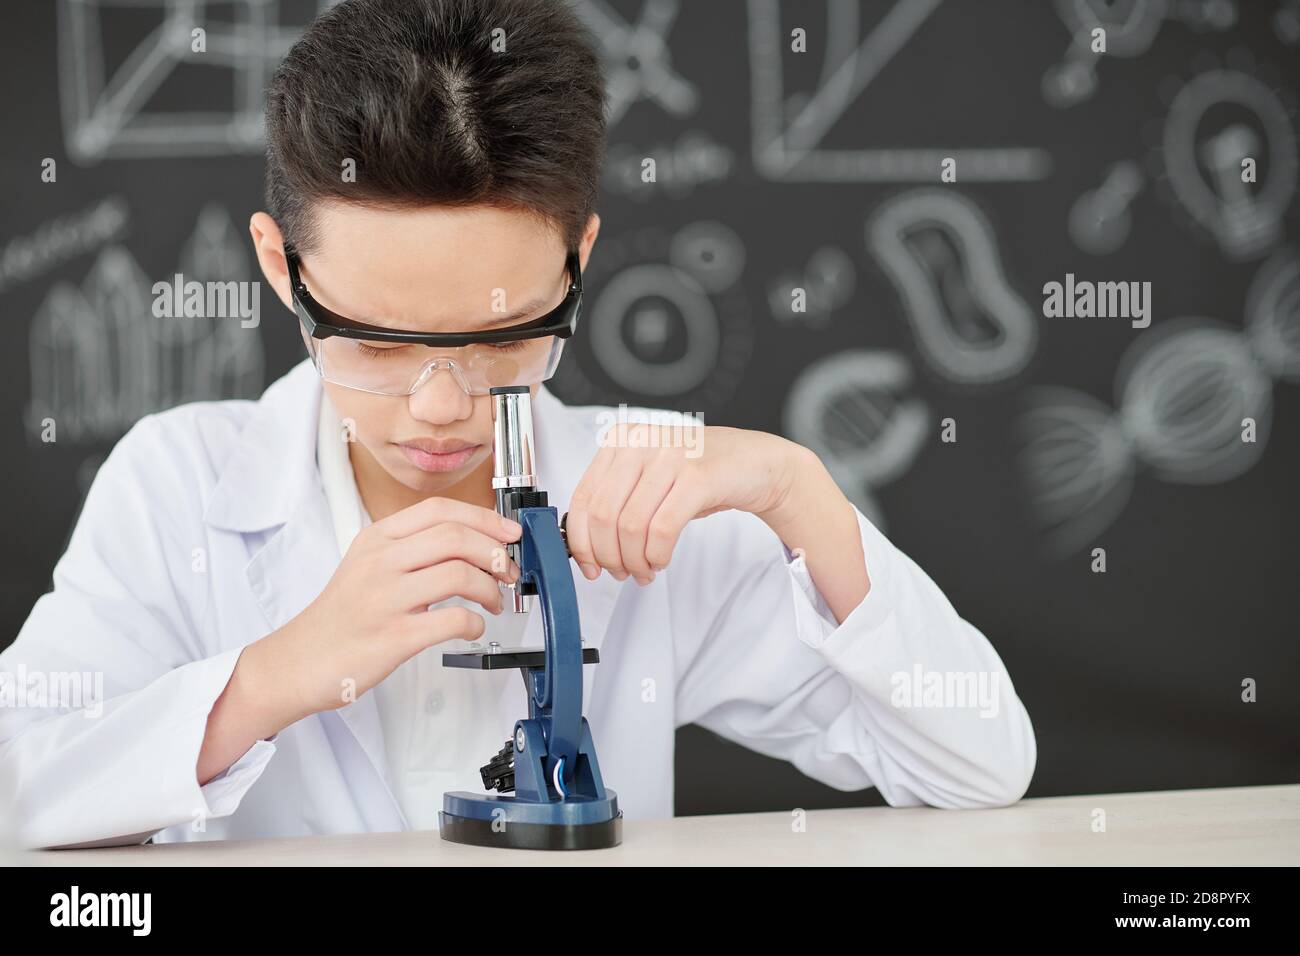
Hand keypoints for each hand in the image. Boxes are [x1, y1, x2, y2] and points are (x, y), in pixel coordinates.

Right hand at [271, 497, 522, 717]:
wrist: (297, 662)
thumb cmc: (341, 617)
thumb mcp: (367, 565)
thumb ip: (410, 549)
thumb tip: (472, 542)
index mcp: (376, 539)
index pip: (439, 510)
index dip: (484, 518)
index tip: (508, 533)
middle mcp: (379, 562)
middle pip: (456, 537)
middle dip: (495, 553)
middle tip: (508, 571)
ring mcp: (385, 599)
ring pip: (459, 574)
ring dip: (490, 588)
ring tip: (492, 602)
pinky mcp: (392, 637)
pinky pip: (452, 620)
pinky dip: (475, 623)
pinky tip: (472, 627)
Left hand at [564, 422, 809, 584]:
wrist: (755, 463)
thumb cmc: (698, 474)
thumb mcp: (648, 479)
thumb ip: (615, 502)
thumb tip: (585, 547)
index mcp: (620, 440)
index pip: (582, 499)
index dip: (580, 542)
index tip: (588, 567)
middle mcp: (640, 442)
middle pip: (602, 516)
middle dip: (609, 556)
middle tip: (622, 573)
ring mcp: (669, 456)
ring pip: (630, 526)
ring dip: (635, 560)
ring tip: (644, 571)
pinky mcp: (697, 476)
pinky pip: (662, 529)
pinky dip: (657, 554)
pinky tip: (661, 560)